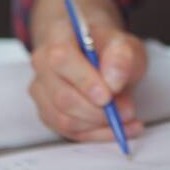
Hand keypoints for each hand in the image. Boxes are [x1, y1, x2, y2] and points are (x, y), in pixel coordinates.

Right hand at [28, 14, 147, 142]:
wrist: (102, 58)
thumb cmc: (109, 50)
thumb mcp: (125, 45)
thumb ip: (122, 57)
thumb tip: (112, 81)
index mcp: (58, 35)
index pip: (62, 59)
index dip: (84, 80)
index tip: (109, 95)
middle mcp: (43, 63)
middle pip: (61, 96)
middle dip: (97, 111)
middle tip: (127, 111)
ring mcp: (42, 90)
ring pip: (64, 120)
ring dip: (100, 126)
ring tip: (127, 119)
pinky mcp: (48, 113)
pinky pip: (70, 133)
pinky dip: (98, 134)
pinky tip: (119, 128)